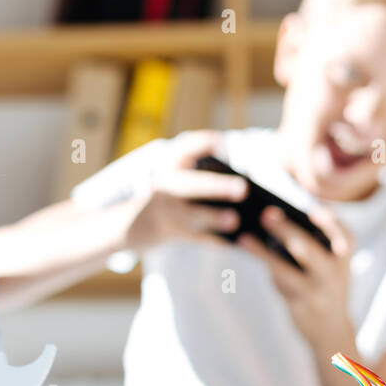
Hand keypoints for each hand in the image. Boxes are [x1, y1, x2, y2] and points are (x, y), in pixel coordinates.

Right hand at [124, 131, 246, 251]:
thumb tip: (247, 174)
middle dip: (217, 187)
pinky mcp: (172, 232)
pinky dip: (215, 241)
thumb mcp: (180, 169)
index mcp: (171, 162)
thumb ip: (206, 163)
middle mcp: (167, 185)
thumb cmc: (174, 190)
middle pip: (192, 185)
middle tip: (243, 188)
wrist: (139, 222)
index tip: (223, 144)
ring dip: (212, 218)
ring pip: (191, 216)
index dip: (206, 143)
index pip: (189, 146)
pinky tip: (234, 241)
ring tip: (234, 220)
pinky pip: (196, 238)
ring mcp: (167, 211)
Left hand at [241, 204, 356, 351]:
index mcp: (345, 259)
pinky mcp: (300, 306)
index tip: (313, 209)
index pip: (345, 236)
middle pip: (309, 249)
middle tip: (266, 214)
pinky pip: (279, 285)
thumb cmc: (325, 286)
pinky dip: (267, 269)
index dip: (330, 221)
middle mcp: (335, 275)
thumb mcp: (329, 267)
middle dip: (287, 230)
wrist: (331, 329)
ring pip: (285, 271)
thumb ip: (312, 246)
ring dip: (263, 253)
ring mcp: (317, 293)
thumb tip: (275, 225)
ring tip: (244, 239)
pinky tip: (254, 253)